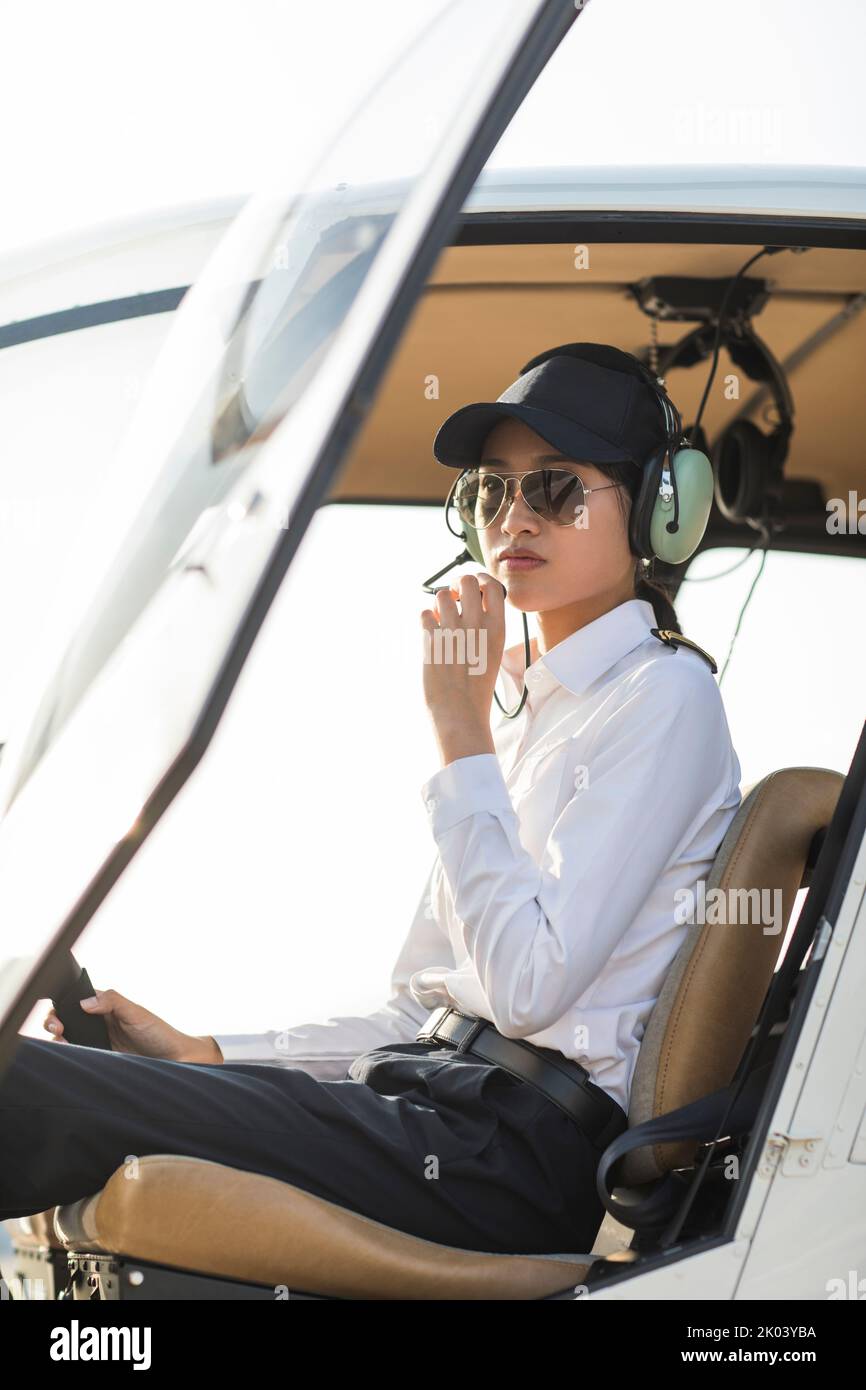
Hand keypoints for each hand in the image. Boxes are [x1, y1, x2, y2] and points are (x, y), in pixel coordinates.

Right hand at [42, 990, 222, 1062]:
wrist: (173, 1061)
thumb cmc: (158, 1033)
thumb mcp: (137, 1013)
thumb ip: (112, 1002)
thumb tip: (85, 1002)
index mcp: (105, 1007)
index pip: (76, 1000)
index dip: (63, 1005)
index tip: (60, 1013)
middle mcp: (97, 1024)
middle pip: (66, 1020)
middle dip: (54, 1022)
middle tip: (58, 1028)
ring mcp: (96, 1042)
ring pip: (67, 1039)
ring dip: (58, 1040)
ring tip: (62, 1042)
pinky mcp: (98, 1060)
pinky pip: (78, 1057)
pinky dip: (69, 1056)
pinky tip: (69, 1055)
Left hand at [421, 572, 504, 760]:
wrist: (461, 712)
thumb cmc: (477, 686)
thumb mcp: (493, 653)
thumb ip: (486, 627)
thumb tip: (470, 601)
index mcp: (497, 629)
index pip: (492, 586)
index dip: (480, 580)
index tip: (474, 586)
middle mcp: (477, 625)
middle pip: (466, 581)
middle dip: (457, 585)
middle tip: (454, 598)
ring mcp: (454, 631)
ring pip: (441, 594)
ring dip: (439, 603)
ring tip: (441, 618)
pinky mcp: (432, 640)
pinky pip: (425, 613)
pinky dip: (426, 619)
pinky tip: (431, 632)